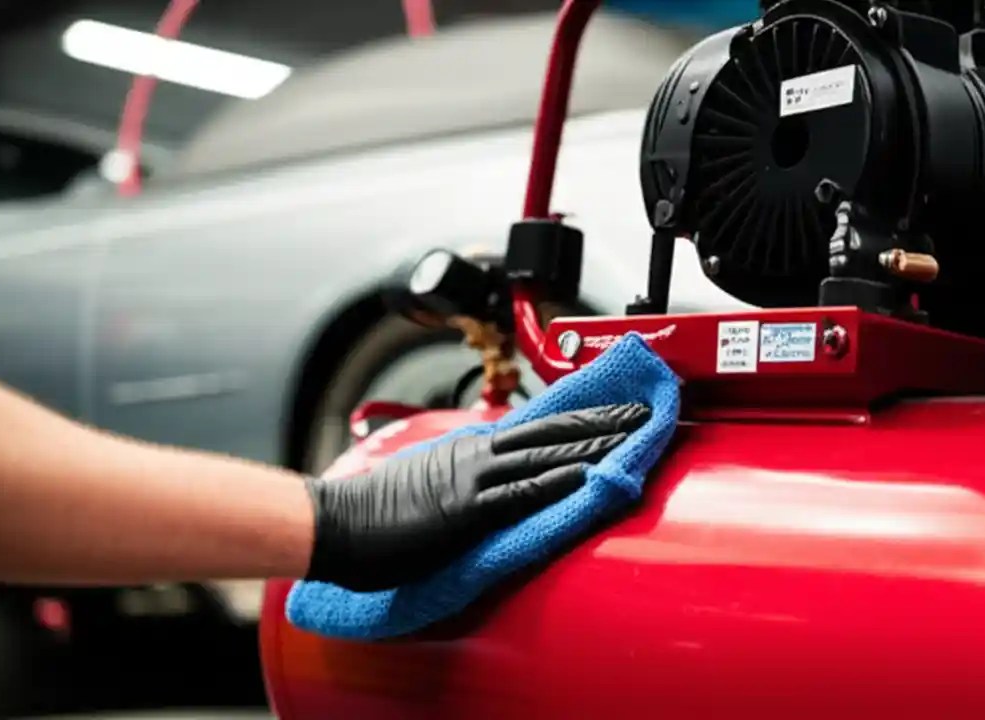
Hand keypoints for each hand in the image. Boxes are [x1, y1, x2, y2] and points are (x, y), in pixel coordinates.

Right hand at [304, 403, 650, 590]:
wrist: (335, 524)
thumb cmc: (376, 514)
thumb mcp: (431, 487)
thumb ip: (466, 483)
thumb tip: (495, 487)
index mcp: (471, 451)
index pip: (539, 427)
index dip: (582, 418)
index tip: (618, 409)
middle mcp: (479, 456)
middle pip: (555, 430)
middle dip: (605, 421)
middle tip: (649, 410)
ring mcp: (474, 480)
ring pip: (548, 454)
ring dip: (597, 443)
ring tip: (638, 433)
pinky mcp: (466, 510)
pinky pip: (521, 493)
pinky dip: (558, 481)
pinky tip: (590, 475)